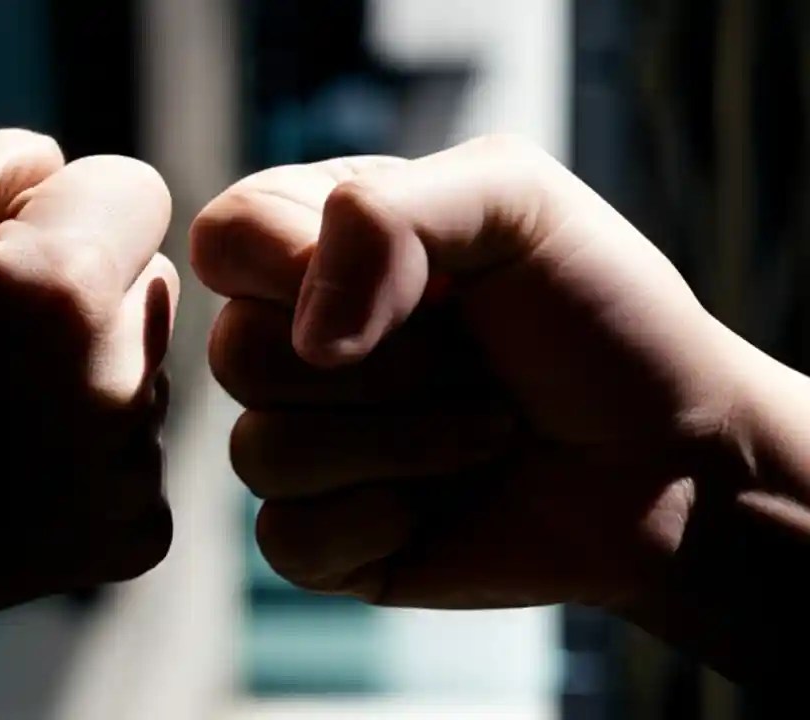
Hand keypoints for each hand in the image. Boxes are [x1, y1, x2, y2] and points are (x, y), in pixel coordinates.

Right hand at [0, 129, 176, 647]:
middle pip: (154, 285)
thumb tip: (69, 172)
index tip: (18, 253)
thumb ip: (6, 156)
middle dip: (92, 292)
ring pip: (150, 375)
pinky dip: (97, 464)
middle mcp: (122, 378)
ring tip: (1, 414)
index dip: (74, 209)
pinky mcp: (138, 533)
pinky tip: (23, 477)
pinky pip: (146, 458)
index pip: (138, 191)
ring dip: (96, 378)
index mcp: (70, 284)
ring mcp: (135, 467)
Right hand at [192, 135, 809, 681]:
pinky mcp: (324, 537)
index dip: (295, 266)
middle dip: (383, 370)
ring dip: (402, 446)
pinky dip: (381, 522)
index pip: (225, 237)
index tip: (422, 285)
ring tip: (482, 429)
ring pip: (261, 451)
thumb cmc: (600, 318)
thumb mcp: (518, 201)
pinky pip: (289, 537)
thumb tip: (310, 338)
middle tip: (471, 364)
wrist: (670, 458)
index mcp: (323, 245)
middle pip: (236, 353)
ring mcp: (306, 442)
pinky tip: (442, 505)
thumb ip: (391, 212)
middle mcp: (299, 341)